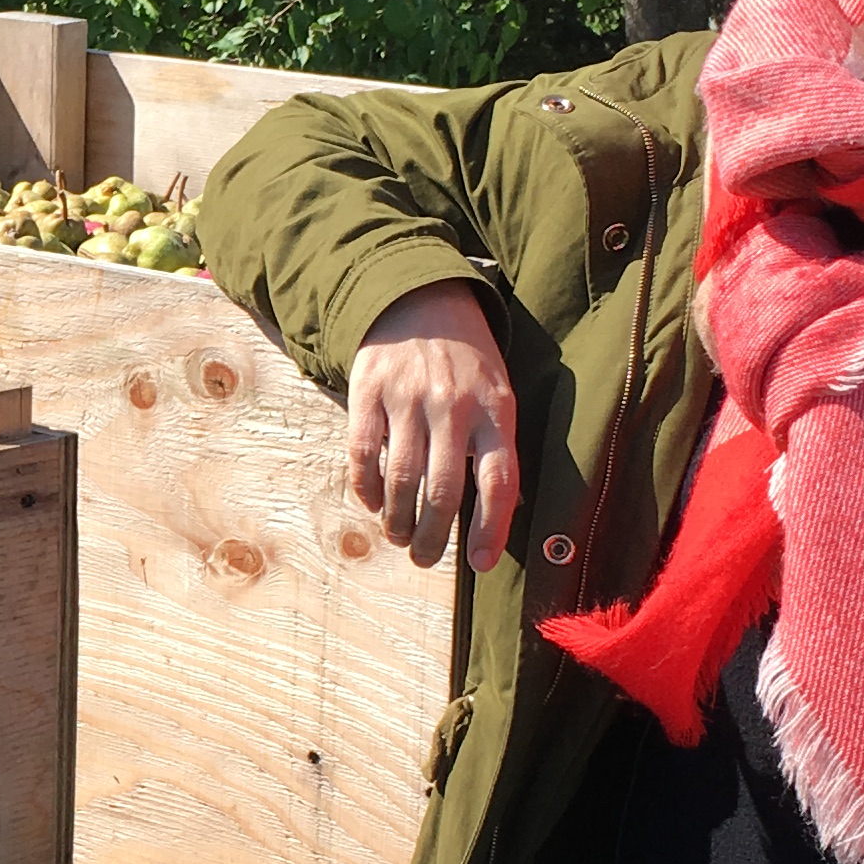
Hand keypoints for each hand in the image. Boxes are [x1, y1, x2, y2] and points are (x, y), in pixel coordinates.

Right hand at [347, 281, 520, 571]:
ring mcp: (409, 398)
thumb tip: (501, 515)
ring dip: (397, 521)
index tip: (479, 563)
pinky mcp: (369, 391)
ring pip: (402, 479)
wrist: (421, 300)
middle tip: (424, 558)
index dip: (490, 528)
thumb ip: (497, 447)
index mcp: (495, 411)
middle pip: (443, 491)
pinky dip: (367, 488)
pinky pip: (363, 454)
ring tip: (398, 536)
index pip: (499, 481)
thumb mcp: (498, 394)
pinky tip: (374, 503)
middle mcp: (454, 406)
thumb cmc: (467, 360)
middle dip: (431, 537)